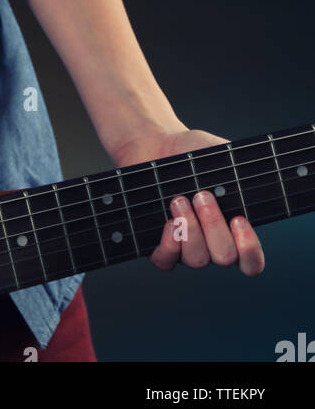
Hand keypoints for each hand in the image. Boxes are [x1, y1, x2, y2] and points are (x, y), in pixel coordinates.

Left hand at [109, 126, 265, 276]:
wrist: (156, 146)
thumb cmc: (191, 153)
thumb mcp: (220, 157)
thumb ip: (239, 172)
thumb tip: (250, 180)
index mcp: (232, 228)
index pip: (251, 260)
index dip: (249, 249)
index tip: (238, 219)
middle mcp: (211, 243)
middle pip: (224, 256)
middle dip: (213, 225)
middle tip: (202, 195)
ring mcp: (185, 247)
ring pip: (197, 260)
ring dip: (190, 229)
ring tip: (179, 199)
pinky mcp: (158, 244)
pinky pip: (166, 262)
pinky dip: (169, 246)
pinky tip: (168, 223)